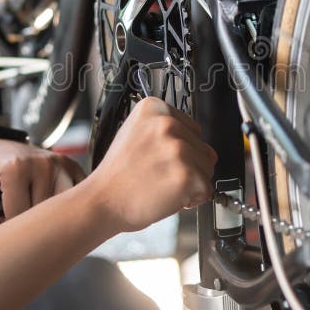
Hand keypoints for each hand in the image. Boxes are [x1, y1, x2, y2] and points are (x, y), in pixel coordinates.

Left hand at [0, 141, 85, 231]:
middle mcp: (43, 163)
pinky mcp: (74, 167)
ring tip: (34, 208)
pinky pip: (77, 199)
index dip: (7, 225)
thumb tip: (0, 231)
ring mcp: (61, 164)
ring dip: (50, 216)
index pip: (18, 216)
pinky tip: (52, 205)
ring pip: (63, 209)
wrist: (1, 151)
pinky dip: (67, 207)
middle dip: (29, 223)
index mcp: (16, 168)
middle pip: (43, 214)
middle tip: (16, 213)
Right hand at [85, 97, 217, 232]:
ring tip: (162, 184)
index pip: (194, 130)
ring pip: (208, 169)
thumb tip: (194, 140)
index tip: (160, 158)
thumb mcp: (136, 133)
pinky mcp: (186, 174)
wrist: (102, 201)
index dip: (180, 150)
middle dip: (188, 166)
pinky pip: (207, 189)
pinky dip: (193, 199)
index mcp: (155, 108)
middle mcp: (167, 124)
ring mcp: (178, 149)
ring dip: (191, 182)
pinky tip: (169, 196)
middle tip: (160, 174)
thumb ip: (164, 131)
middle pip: (204, 148)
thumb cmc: (118, 175)